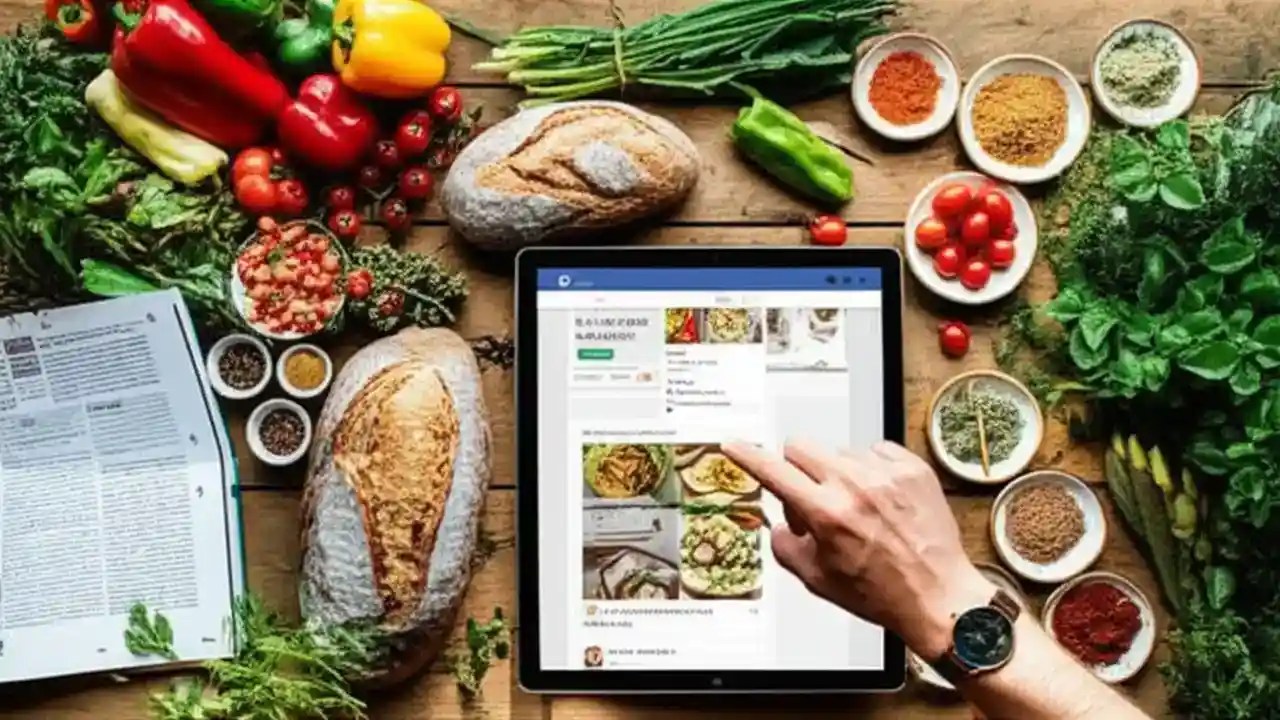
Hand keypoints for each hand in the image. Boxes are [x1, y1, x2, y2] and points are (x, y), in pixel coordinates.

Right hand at [722, 440, 995, 659]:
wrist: (937, 594)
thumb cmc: (882, 592)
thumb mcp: (817, 579)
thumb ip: (786, 547)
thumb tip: (782, 526)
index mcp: (826, 513)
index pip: (773, 471)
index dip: (748, 456)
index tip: (734, 445)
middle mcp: (855, 486)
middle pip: (801, 447)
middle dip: (796, 469)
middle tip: (810, 498)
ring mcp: (886, 474)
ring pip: (839, 451)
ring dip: (837, 473)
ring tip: (857, 506)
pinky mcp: (912, 468)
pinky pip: (875, 450)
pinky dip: (871, 469)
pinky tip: (879, 497)